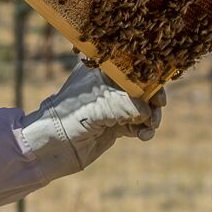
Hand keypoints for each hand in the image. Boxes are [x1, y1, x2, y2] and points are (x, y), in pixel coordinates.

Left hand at [21, 63, 165, 175]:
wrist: (53, 145)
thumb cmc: (72, 116)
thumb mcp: (104, 106)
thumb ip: (130, 105)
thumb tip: (149, 112)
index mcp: (100, 70)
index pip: (131, 66)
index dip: (148, 75)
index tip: (159, 87)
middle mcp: (107, 85)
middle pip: (140, 87)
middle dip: (152, 98)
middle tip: (158, 108)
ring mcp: (111, 105)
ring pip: (142, 107)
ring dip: (150, 116)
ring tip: (150, 128)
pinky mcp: (114, 124)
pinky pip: (137, 124)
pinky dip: (144, 129)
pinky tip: (144, 136)